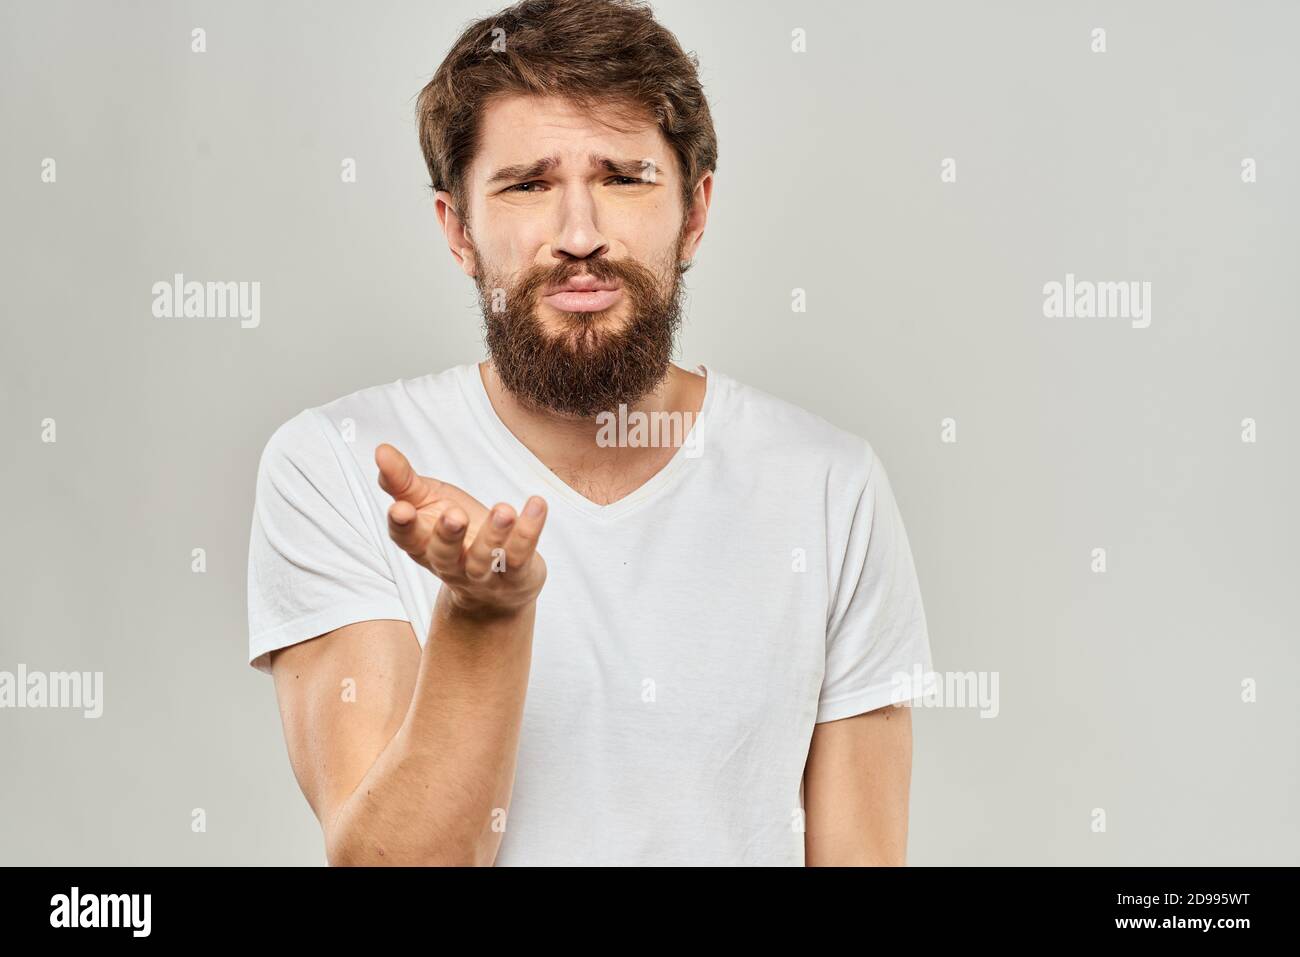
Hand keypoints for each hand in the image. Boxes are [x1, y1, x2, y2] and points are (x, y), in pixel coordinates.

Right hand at [374, 443, 547, 617]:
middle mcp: (451, 565)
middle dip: (447, 535)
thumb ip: (404, 481)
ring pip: (484, 559)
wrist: (498, 588)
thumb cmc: (457, 536)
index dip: (402, 526)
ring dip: (493, 534)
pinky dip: (529, 530)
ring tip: (504, 510)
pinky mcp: (515, 576)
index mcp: (424, 546)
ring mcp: (484, 575)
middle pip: (443, 555)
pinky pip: (520, 555)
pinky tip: (537, 504)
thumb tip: (380, 451)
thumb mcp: (429, 504)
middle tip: (454, 514)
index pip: (407, 539)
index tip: (400, 508)